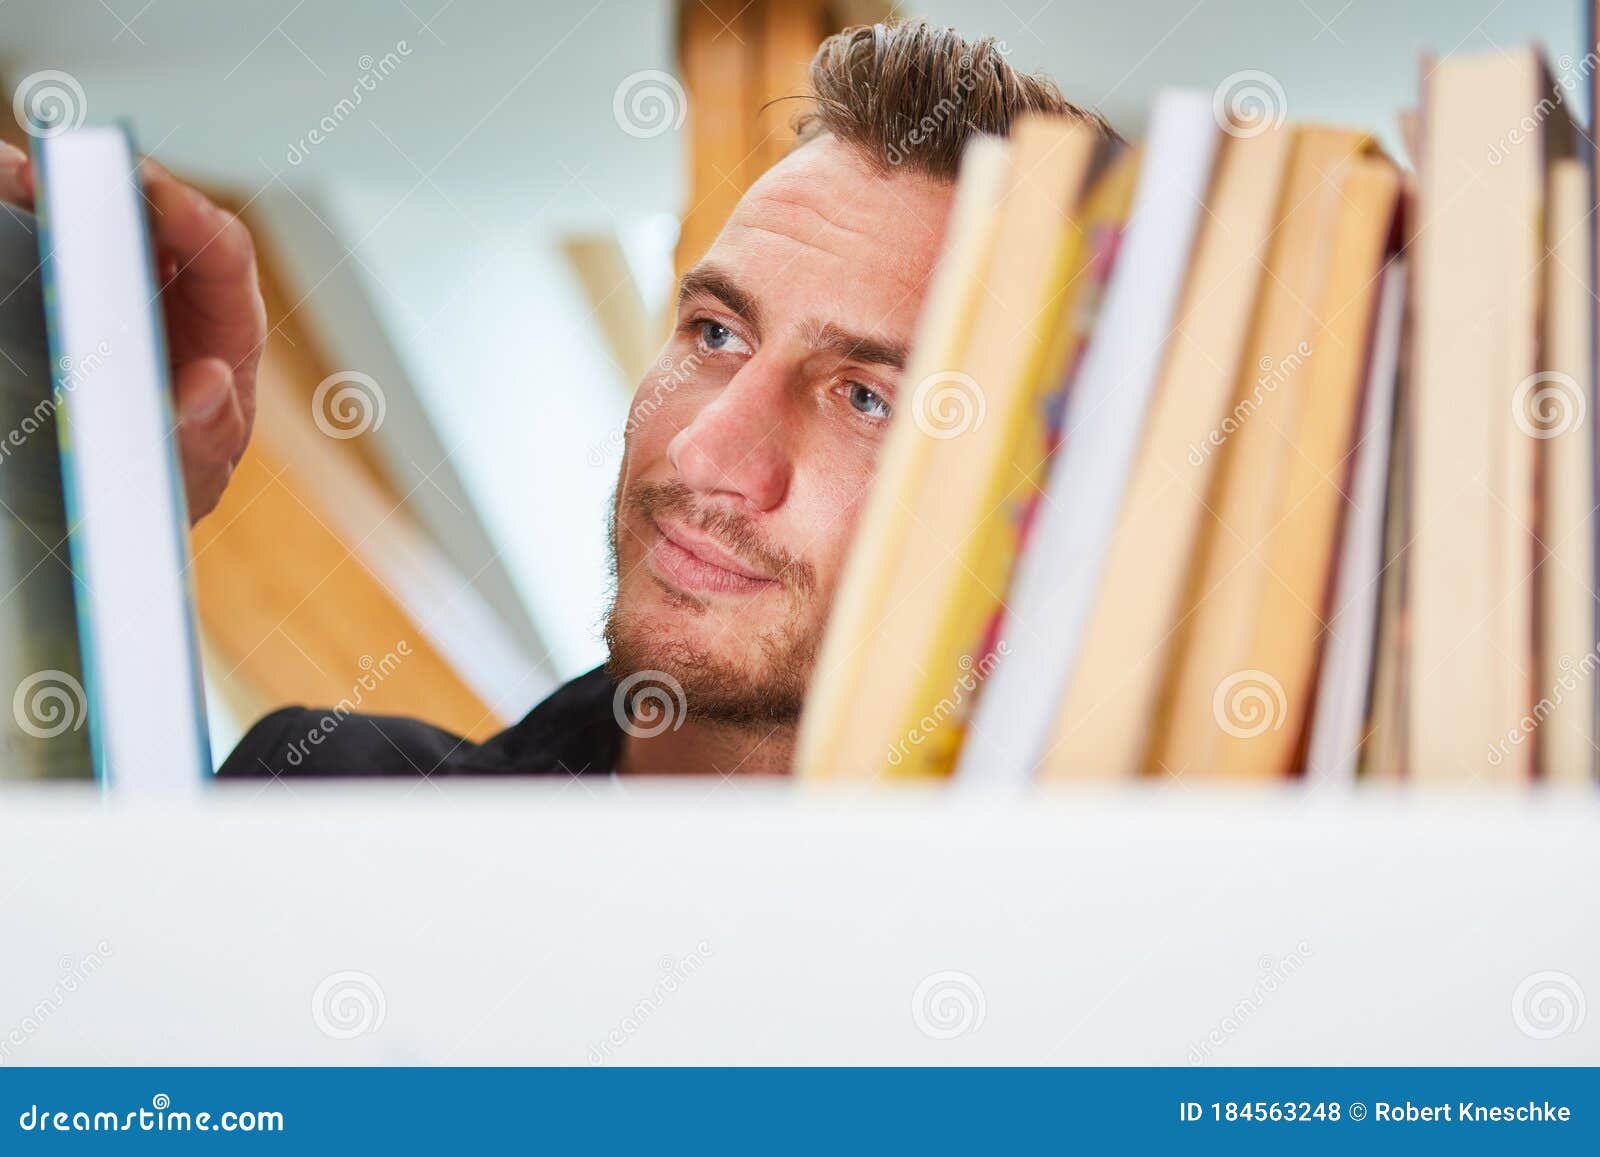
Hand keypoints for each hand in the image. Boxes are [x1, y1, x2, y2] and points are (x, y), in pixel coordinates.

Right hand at [0, 142, 264, 522]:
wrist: (119, 501)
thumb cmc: (171, 473)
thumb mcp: (196, 468)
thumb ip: (206, 433)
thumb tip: (209, 380)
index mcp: (225, 323)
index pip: (223, 252)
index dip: (194, 216)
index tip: (159, 194)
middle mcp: (175, 287)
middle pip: (149, 215)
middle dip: (109, 187)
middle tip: (63, 177)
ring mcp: (117, 283)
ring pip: (91, 217)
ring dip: (50, 193)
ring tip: (17, 179)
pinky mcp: (65, 287)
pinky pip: (40, 238)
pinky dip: (16, 214)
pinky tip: (0, 198)